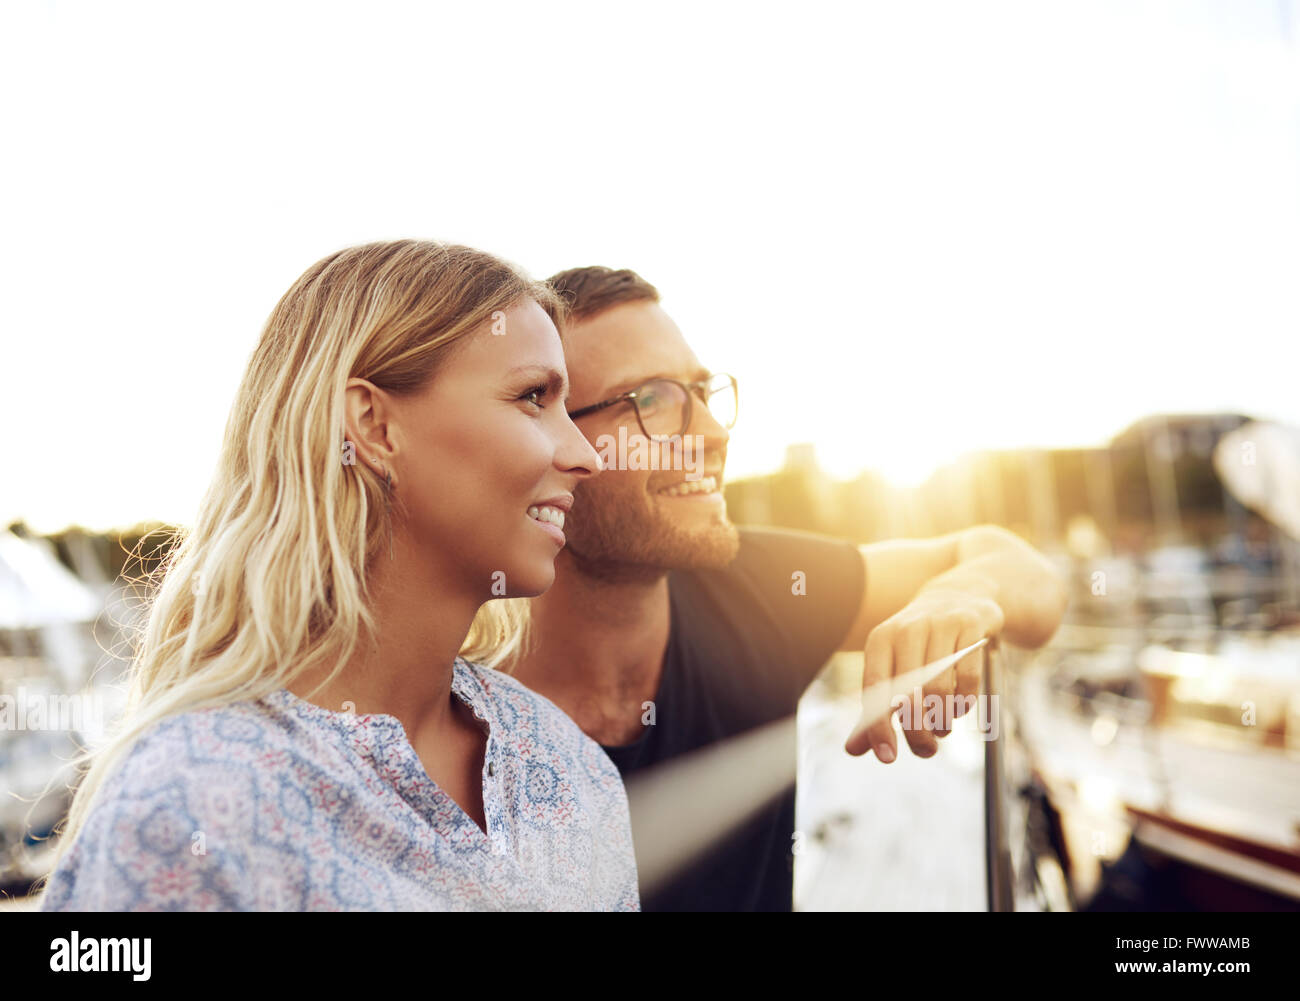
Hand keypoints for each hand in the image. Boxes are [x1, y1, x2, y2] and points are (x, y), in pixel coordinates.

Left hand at [843, 588, 1003, 761]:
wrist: (960, 595)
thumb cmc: (920, 641)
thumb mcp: (894, 664)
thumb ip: (876, 707)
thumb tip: (853, 749)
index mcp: (881, 639)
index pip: (875, 689)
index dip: (878, 726)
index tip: (887, 757)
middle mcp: (907, 629)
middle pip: (908, 694)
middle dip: (916, 731)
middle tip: (925, 751)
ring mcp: (940, 625)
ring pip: (938, 688)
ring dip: (942, 720)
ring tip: (943, 729)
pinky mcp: (971, 626)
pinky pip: (968, 676)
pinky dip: (964, 701)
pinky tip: (960, 709)